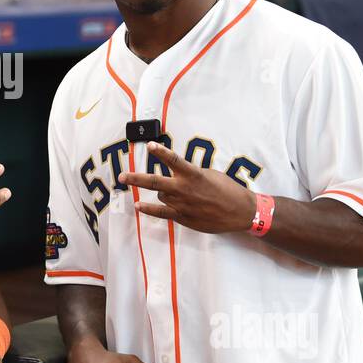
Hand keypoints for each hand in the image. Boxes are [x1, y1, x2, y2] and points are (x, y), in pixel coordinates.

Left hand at [119, 141, 255, 233]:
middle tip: (121, 177)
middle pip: (154, 182)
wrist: (240, 212)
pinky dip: (150, 210)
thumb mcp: (210, 175)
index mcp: (194, 174)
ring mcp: (183, 204)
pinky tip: (139, 207)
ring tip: (165, 191)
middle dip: (135, 179)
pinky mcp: (184, 217)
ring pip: (161, 196)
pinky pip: (162, 213)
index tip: (150, 145)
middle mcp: (185, 189)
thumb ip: (191, 174)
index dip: (161, 152)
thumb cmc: (227, 190)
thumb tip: (177, 174)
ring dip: (160, 192)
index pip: (174, 160)